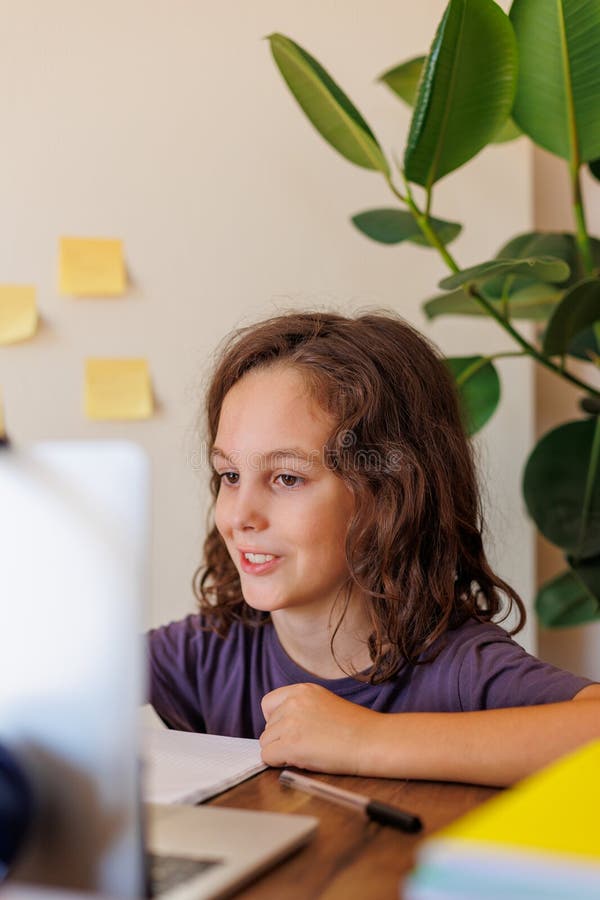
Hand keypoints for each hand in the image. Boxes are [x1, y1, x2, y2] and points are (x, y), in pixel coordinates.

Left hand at [259, 683, 379, 773]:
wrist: (372, 740)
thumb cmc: (355, 728)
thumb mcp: (324, 703)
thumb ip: (302, 709)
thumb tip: (281, 728)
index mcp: (302, 689)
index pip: (268, 703)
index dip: (275, 720)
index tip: (287, 730)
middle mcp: (293, 702)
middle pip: (267, 726)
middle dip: (280, 738)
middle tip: (305, 745)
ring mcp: (290, 722)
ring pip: (266, 742)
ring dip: (280, 751)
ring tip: (307, 753)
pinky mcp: (291, 744)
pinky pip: (267, 757)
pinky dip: (278, 763)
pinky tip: (299, 761)